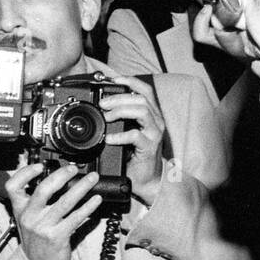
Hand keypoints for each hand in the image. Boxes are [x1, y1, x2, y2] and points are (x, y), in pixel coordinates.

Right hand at [6, 161, 101, 259]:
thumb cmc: (37, 240)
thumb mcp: (29, 219)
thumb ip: (35, 201)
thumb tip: (56, 178)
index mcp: (20, 209)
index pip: (13, 186)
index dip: (25, 173)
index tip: (40, 165)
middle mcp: (29, 217)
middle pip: (43, 190)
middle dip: (61, 176)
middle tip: (73, 169)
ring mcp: (43, 227)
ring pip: (64, 202)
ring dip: (81, 187)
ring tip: (92, 179)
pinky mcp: (57, 237)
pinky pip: (76, 217)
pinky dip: (88, 206)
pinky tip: (96, 200)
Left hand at [100, 72, 164, 206]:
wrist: (147, 179)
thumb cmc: (136, 155)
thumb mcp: (129, 131)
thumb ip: (121, 118)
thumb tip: (103, 106)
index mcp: (152, 114)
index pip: (145, 90)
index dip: (130, 81)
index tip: (113, 80)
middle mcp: (156, 121)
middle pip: (141, 98)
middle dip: (119, 97)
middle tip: (102, 103)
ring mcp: (154, 134)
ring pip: (141, 111)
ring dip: (120, 111)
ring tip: (106, 117)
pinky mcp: (149, 147)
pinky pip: (135, 135)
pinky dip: (120, 135)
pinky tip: (109, 138)